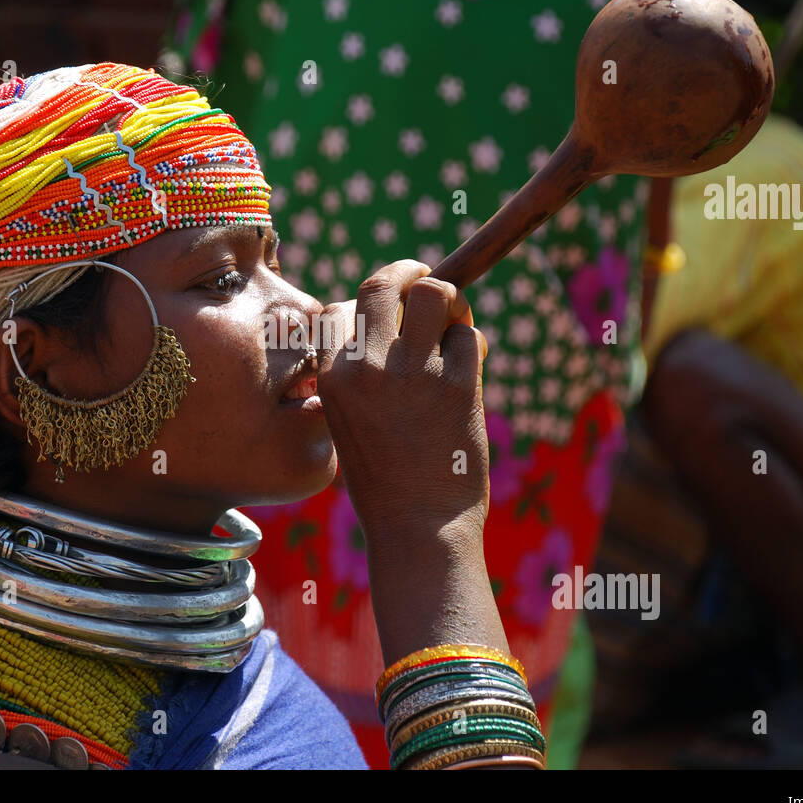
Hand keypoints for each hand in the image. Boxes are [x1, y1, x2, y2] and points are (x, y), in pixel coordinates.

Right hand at [317, 260, 489, 550]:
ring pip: (436, 294)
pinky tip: (469, 370)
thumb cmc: (386, 480)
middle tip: (424, 277)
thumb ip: (362, 372)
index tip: (386, 309)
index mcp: (331, 377)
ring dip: (450, 301)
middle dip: (409, 272)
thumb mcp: (349, 422)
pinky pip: (469, 337)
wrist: (418, 529)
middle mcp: (366, 367)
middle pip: (384, 285)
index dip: (366, 302)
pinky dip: (472, 346)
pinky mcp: (458, 386)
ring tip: (454, 322)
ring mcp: (413, 373)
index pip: (339, 309)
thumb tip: (402, 316)